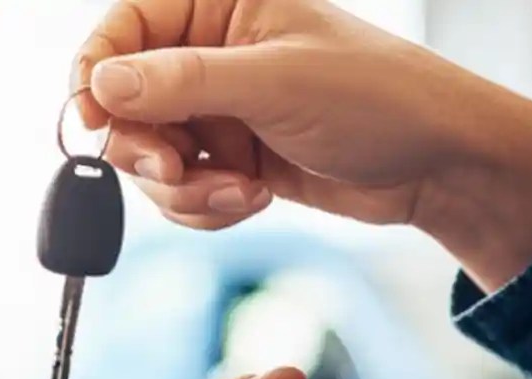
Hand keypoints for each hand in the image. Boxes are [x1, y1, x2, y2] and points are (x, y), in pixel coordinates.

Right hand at [72, 0, 531, 290]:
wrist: (437, 167)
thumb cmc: (377, 99)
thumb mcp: (274, 83)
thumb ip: (182, 82)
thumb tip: (101, 84)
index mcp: (220, 4)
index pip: (124, 27)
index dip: (96, 73)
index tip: (94, 121)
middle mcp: (210, 52)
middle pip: (124, 102)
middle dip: (146, 147)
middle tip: (176, 168)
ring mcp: (216, 108)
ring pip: (147, 155)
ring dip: (182, 187)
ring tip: (238, 192)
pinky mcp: (227, 157)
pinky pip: (179, 190)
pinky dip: (204, 206)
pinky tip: (251, 199)